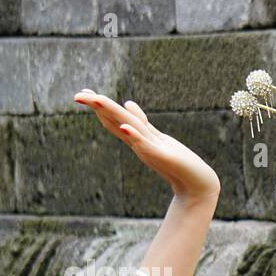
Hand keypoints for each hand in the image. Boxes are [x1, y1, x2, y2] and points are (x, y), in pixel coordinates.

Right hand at [73, 89, 220, 200]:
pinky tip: (126, 128)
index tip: (83, 92)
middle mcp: (140, 142)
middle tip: (77, 96)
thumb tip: (127, 103)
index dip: (100, 106)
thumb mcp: (156, 138)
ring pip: (127, 128)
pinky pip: (146, 145)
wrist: (197, 184)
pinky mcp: (163, 157)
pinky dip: (135, 136)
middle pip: (115, 121)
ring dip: (112, 115)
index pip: (114, 118)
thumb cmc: (177, 162)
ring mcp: (150, 149)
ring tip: (96, 101)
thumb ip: (141, 123)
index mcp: (138, 136)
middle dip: (99, 107)